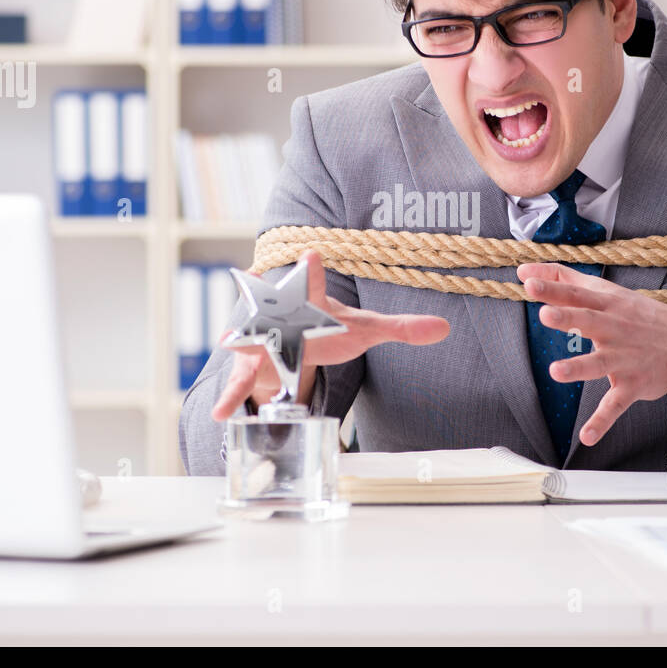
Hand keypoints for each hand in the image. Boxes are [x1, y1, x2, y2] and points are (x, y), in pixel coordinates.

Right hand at [211, 249, 450, 419]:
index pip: (316, 280)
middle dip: (270, 301)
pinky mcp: (250, 365)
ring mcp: (262, 339)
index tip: (312, 254)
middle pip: (277, 307)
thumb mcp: (363, 331)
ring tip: (226, 345)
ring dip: (240, 344)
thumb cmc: (326, 329)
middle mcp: (282, 313)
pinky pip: (240, 380)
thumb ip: (401, 329)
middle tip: (261, 281)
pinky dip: (232, 396)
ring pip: (251, 339)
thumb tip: (445, 328)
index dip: (315, 268)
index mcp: (311, 299)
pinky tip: (221, 413)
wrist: (291, 341)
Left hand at [516, 262, 666, 446]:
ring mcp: (624, 358)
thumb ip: (565, 281)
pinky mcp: (632, 385)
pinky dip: (602, 421)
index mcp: (607, 304)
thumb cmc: (638, 316)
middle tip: (545, 314)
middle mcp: (615, 329)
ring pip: (598, 363)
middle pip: (588, 321)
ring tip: (556, 372)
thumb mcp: (608, 292)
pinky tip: (587, 437)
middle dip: (567, 318)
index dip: (553, 288)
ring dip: (578, 368)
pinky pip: (615, 405)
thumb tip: (524, 271)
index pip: (577, 294)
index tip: (528, 282)